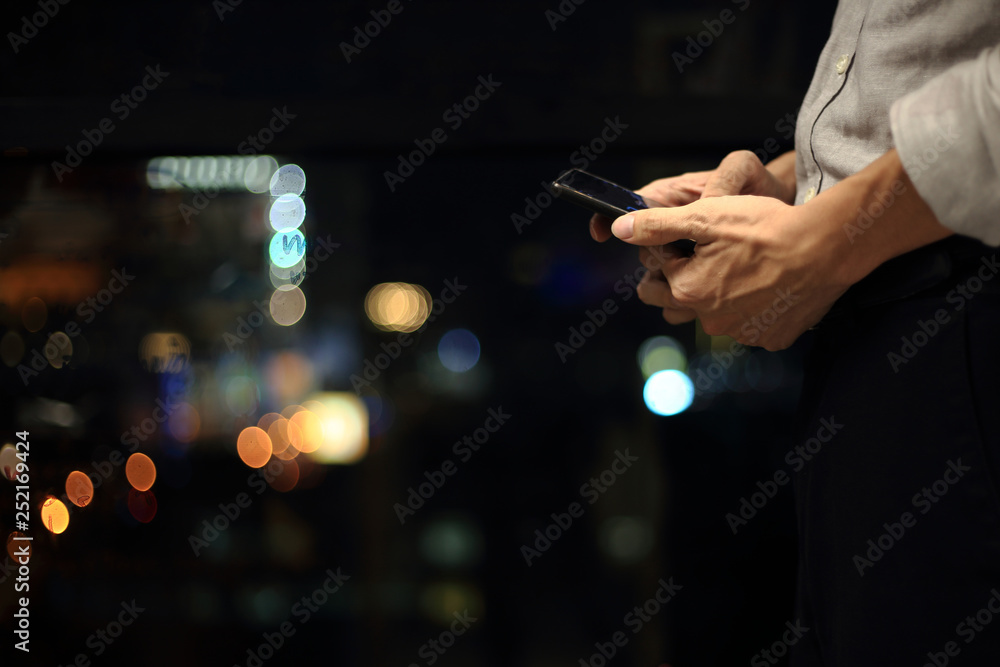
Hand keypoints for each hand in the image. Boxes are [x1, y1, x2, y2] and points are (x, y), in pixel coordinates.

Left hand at [593, 151, 798, 330]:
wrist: (826, 248)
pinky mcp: (770, 339)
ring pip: (715, 314)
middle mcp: (710, 320)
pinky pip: (751, 326)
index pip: (661, 270)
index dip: (672, 249)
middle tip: (707, 254)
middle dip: (684, 279)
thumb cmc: (765, 228)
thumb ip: (657, 225)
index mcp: (687, 291)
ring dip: (719, 296)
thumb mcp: (705, 216)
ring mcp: (742, 333)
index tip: (694, 236)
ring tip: (740, 268)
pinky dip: (753, 309)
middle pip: (679, 301)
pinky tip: (767, 285)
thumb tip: (619, 229)